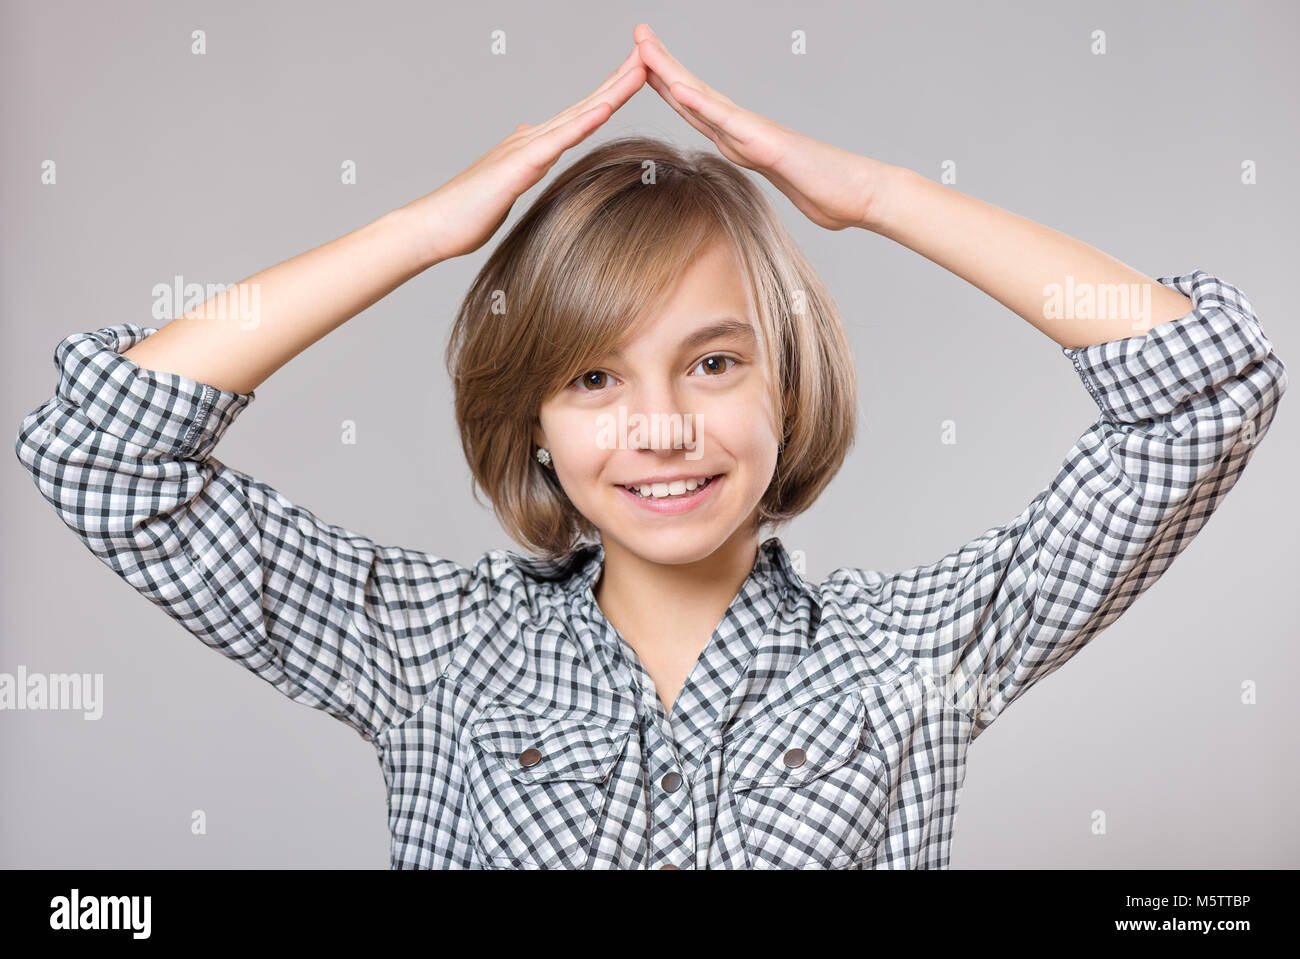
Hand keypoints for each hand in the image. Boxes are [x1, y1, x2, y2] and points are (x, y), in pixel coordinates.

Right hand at [413, 47, 646, 262]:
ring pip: (578, 114)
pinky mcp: (518, 167)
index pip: (581, 114)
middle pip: (586, 103)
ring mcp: (525, 149)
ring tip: (641, 69)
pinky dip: (583, 123)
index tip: (638, 75)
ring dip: (611, 91)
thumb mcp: (506, 182)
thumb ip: (522, 161)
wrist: (434, 226)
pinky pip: (557, 142)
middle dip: (620, 78)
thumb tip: (529, 140)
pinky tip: (605, 108)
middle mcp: (531, 138)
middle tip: (652, 53)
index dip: (610, 92)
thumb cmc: (466, 212)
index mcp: (534, 145)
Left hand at [633, 23, 892, 232]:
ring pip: (702, 99)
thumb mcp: (787, 186)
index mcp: (744, 140)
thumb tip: (767, 173)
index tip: (642, 66)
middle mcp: (745, 131)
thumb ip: (772, 175)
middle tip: (637, 35)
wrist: (864, 195)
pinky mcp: (767, 145)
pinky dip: (699, 104)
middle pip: (693, 94)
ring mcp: (755, 134)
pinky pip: (727, 122)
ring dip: (670, 72)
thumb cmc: (832, 193)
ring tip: (644, 47)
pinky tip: (676, 87)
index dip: (669, 86)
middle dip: (661, 65)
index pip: (697, 109)